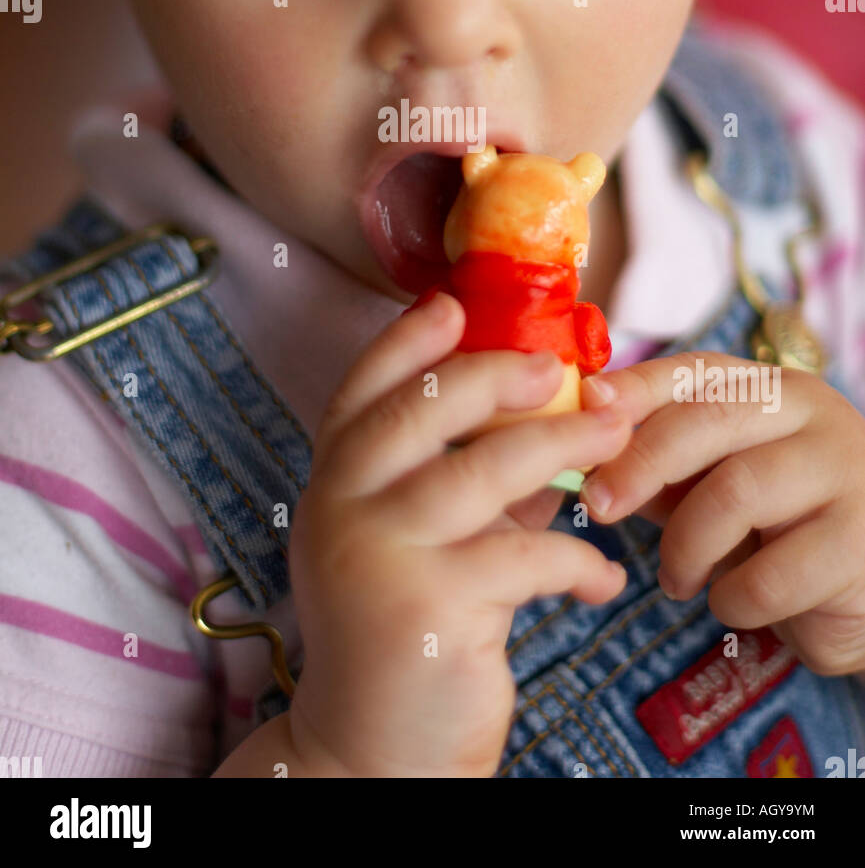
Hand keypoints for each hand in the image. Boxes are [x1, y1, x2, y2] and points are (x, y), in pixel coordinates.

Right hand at [284, 292, 632, 777]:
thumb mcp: (424, 543)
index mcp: (334, 485)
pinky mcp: (427, 611)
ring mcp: (378, 557)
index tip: (453, 302)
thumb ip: (468, 483)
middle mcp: (341, 510)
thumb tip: (554, 421)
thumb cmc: (410, 630)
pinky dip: (579, 563)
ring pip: (483, 472)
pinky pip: (525, 557)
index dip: (405, 340)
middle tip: (556, 368)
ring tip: (614, 441)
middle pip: (420, 410)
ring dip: (562, 448)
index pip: (361, 390)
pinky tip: (602, 583)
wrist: (374, 751)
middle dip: (496, 375)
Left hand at [579, 352, 864, 676]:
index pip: (695, 371)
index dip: (636, 386)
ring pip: (735, 492)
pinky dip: (732, 598)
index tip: (586, 403)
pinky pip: (771, 573)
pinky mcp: (860, 540)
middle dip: (640, 462)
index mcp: (771, 389)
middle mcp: (813, 414)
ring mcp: (844, 472)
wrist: (861, 597)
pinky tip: (732, 605)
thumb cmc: (775, 532)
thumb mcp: (712, 485)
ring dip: (685, 546)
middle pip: (709, 421)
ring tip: (675, 580)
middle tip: (599, 505)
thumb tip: (574, 446)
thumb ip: (658, 462)